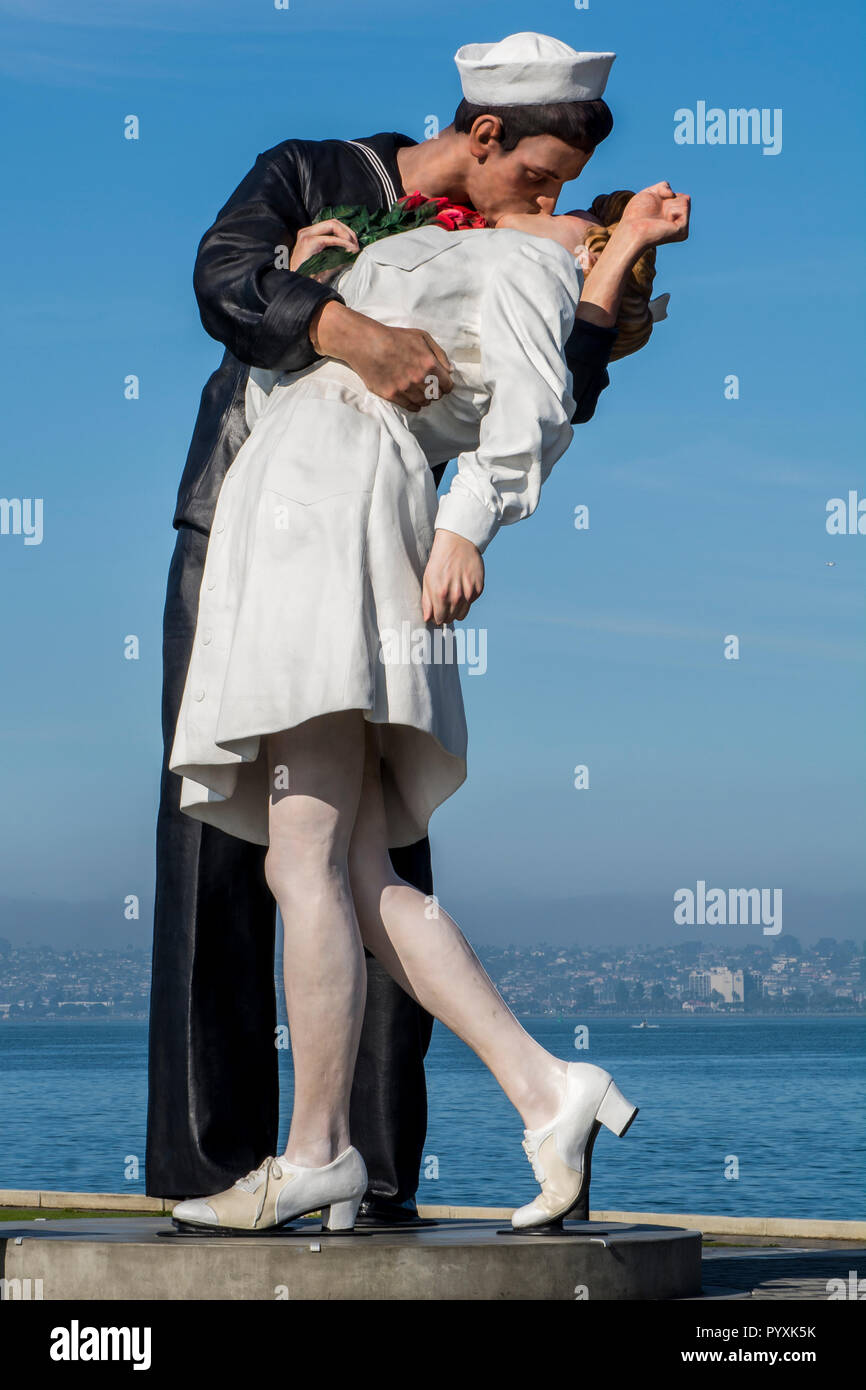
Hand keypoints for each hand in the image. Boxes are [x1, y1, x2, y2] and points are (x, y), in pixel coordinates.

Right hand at [289, 219, 359, 271]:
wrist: (297, 284)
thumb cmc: (309, 275)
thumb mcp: (323, 260)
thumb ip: (334, 251)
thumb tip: (351, 248)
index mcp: (309, 234)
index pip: (331, 225)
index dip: (345, 231)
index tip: (354, 243)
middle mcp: (307, 231)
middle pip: (333, 222)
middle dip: (348, 231)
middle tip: (357, 244)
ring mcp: (307, 235)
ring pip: (333, 224)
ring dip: (347, 234)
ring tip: (354, 246)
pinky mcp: (309, 242)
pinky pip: (331, 238)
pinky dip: (343, 242)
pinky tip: (350, 248)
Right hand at [311, 303, 452, 411]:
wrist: (367, 343)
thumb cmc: (395, 337)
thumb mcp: (422, 336)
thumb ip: (439, 353)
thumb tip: (450, 370)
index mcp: (429, 364)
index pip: (447, 385)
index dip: (446, 384)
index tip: (442, 383)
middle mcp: (419, 379)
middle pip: (436, 395)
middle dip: (435, 391)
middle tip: (430, 386)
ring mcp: (405, 389)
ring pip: (424, 402)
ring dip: (424, 398)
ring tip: (420, 391)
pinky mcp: (392, 395)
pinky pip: (409, 406)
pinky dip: (414, 404)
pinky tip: (412, 399)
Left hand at [422, 529, 483, 624]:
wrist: (458, 542)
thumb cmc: (440, 560)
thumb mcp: (428, 579)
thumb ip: (427, 601)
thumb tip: (428, 618)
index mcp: (440, 594)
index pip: (439, 619)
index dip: (436, 617)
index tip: (436, 613)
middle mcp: (456, 596)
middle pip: (451, 618)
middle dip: (446, 615)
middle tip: (443, 605)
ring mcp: (469, 593)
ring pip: (462, 614)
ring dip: (456, 610)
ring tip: (452, 597)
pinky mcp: (479, 588)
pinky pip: (471, 603)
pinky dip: (466, 599)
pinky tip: (462, 586)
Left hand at [616, 182, 690, 250]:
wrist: (632, 229)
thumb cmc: (636, 214)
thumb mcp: (650, 192)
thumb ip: (663, 186)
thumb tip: (672, 195)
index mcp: (671, 216)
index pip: (679, 196)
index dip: (665, 195)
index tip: (654, 208)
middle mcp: (678, 223)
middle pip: (685, 197)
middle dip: (669, 199)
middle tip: (656, 213)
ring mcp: (681, 228)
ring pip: (686, 200)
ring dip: (669, 204)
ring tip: (659, 218)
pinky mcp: (683, 231)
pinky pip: (685, 207)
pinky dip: (673, 209)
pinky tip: (664, 222)